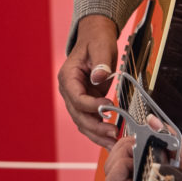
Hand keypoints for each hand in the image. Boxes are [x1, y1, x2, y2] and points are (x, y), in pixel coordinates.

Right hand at [58, 15, 118, 147]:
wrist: (96, 38)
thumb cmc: (97, 40)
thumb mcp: (101, 47)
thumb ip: (101, 63)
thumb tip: (98, 78)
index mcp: (68, 77)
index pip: (76, 98)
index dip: (91, 106)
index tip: (108, 107)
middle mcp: (69, 90)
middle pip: (78, 115)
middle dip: (95, 126)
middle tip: (113, 132)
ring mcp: (76, 98)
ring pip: (83, 122)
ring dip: (97, 134)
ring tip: (113, 142)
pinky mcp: (87, 103)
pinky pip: (91, 120)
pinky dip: (99, 130)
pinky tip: (111, 138)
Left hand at [103, 115, 181, 180]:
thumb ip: (171, 139)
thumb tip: (153, 121)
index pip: (115, 177)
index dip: (124, 159)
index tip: (139, 149)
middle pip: (110, 173)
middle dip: (122, 153)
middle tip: (139, 145)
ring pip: (112, 175)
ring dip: (123, 157)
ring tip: (141, 151)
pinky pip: (119, 178)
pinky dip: (127, 164)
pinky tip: (141, 160)